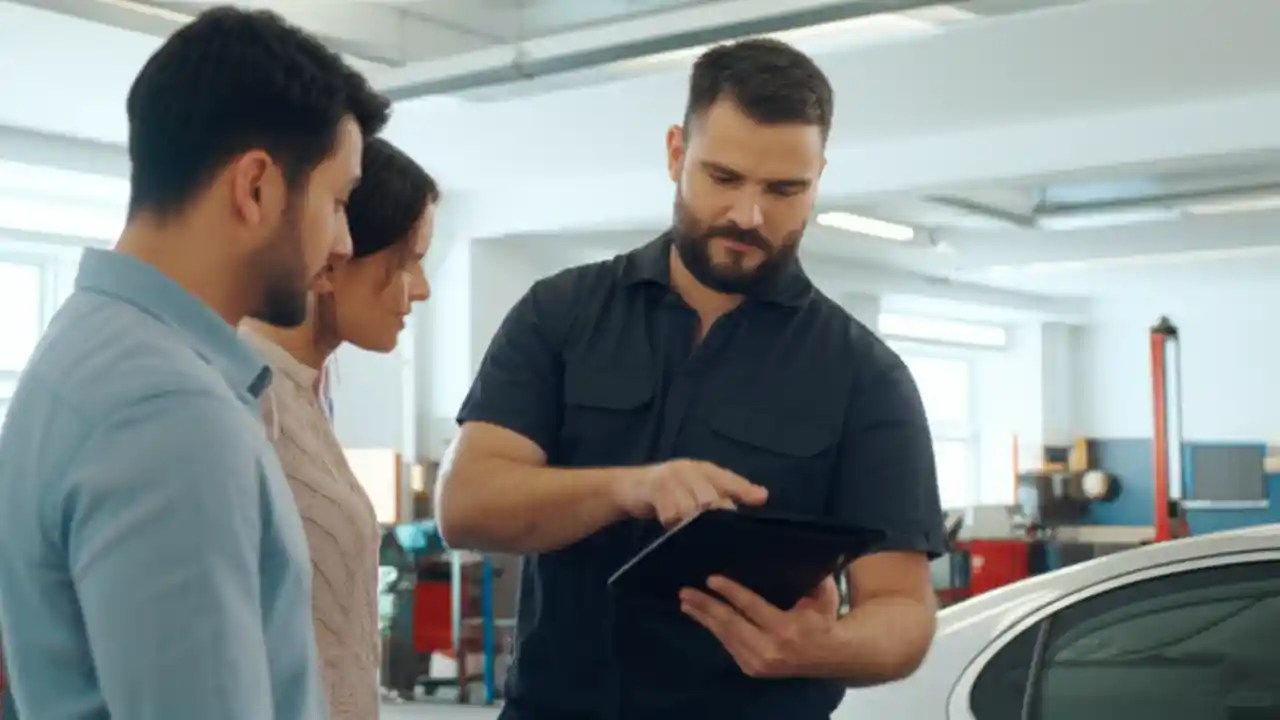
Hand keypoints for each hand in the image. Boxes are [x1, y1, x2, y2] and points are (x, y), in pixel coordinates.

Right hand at [615, 459, 767, 526]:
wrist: (629, 487)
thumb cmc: (669, 491)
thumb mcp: (697, 487)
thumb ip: (727, 492)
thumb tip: (763, 496)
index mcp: (703, 468)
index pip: (728, 479)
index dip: (743, 490)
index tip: (760, 500)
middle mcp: (689, 469)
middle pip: (710, 497)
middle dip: (716, 516)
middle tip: (718, 534)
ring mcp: (671, 478)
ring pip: (691, 507)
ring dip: (692, 523)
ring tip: (693, 534)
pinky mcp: (654, 489)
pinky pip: (670, 513)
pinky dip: (673, 524)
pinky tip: (673, 530)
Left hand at [680, 575, 840, 678]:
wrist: (833, 657)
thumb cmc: (825, 618)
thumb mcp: (823, 595)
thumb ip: (807, 577)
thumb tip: (785, 551)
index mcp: (787, 629)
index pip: (751, 607)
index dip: (730, 592)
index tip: (710, 579)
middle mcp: (770, 649)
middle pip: (730, 624)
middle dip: (706, 606)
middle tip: (685, 591)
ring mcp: (759, 663)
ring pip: (725, 636)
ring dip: (704, 618)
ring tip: (686, 602)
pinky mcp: (753, 669)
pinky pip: (728, 645)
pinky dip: (714, 629)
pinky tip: (702, 616)